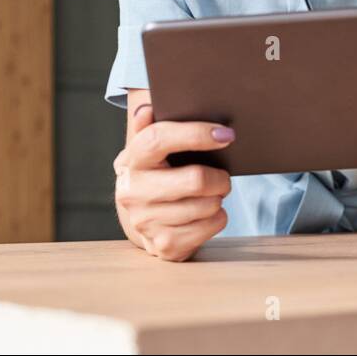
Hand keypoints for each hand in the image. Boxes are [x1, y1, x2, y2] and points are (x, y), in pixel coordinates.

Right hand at [113, 102, 231, 260]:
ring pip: (208, 205)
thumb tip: (146, 110)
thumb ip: (150, 125)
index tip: (225, 134)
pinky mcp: (164, 245)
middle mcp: (132, 192)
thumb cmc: (156, 173)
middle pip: (195, 180)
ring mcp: (146, 222)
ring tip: (212, 193)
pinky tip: (207, 212)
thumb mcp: (149, 148)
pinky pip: (211, 226)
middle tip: (222, 174)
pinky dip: (218, 216)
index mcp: (130, 160)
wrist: (143, 219)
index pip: (158, 139)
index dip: (195, 134)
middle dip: (219, 176)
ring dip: (219, 197)